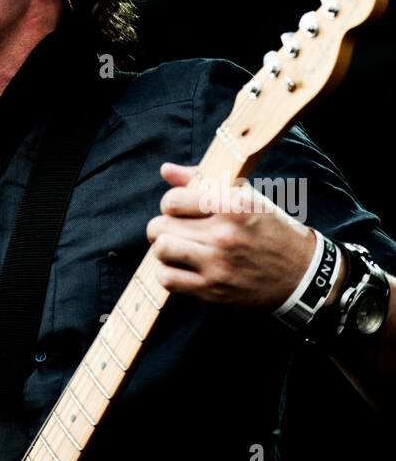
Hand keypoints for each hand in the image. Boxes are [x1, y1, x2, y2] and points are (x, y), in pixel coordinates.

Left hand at [145, 163, 317, 309]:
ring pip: (161, 251)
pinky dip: (168, 273)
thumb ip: (200, 181)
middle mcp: (225, 235)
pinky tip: (181, 268)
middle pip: (160, 226)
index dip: (170, 204)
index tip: (179, 210)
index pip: (172, 201)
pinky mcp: (214, 291)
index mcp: (233, 206)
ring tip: (176, 248)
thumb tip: (165, 169)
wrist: (300, 274)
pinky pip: (168, 280)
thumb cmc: (269, 229)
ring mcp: (218, 265)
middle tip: (173, 230)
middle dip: (162, 226)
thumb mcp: (245, 197)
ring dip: (163, 249)